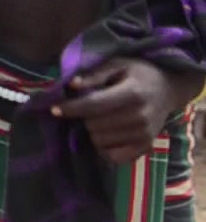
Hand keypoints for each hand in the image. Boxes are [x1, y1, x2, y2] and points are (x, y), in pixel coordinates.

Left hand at [54, 58, 194, 164]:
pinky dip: (103, 148)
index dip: (71, 108)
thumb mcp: (117, 64)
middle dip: (84, 117)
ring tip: (102, 118)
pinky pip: (112, 157)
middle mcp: (140, 117)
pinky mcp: (146, 148)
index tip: (53, 109)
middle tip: (90, 108)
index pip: (94, 105)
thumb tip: (71, 84)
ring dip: (92, 131)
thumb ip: (95, 74)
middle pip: (93, 125)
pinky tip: (106, 134)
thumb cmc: (137, 74)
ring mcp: (144, 136)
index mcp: (132, 94)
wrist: (167, 89)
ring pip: (99, 141)